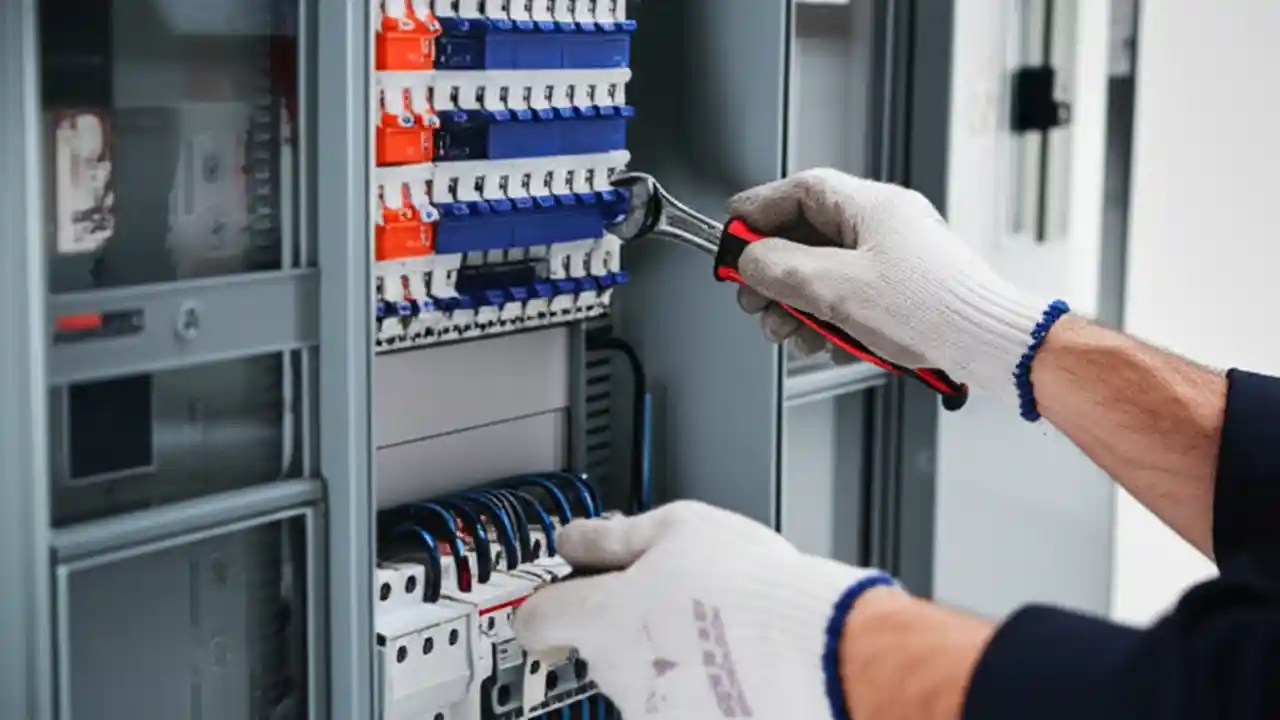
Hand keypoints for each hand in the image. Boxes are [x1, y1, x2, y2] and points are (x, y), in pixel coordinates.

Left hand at [513, 500, 894, 718]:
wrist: (817, 652)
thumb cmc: (752, 588)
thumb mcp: (679, 526)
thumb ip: (613, 536)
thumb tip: (576, 537)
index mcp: (603, 618)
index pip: (536, 620)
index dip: (545, 603)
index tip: (562, 594)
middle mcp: (618, 672)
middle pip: (596, 645)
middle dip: (625, 622)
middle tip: (674, 595)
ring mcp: (654, 710)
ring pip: (642, 675)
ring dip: (668, 653)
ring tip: (719, 627)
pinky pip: (681, 701)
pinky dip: (700, 685)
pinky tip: (735, 662)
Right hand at [729, 169, 1055, 403]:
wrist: (988, 344)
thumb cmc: (933, 309)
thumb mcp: (837, 288)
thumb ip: (781, 269)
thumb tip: (749, 261)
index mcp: (870, 206)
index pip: (798, 191)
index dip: (757, 211)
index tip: (729, 235)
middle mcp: (882, 226)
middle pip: (805, 236)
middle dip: (773, 273)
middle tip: (753, 297)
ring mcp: (893, 259)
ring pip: (823, 272)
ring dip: (798, 304)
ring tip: (791, 331)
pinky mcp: (900, 292)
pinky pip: (846, 296)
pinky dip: (827, 318)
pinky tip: (825, 342)